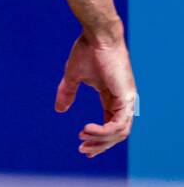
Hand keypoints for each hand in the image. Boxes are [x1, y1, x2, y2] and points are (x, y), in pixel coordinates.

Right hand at [55, 30, 134, 157]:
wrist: (97, 37)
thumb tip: (59, 110)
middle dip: (100, 145)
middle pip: (117, 134)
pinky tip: (88, 130)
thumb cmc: (87, 51)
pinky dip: (104, 131)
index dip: (98, 138)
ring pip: (120, 133)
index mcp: (113, 97)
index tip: (82, 145)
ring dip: (102, 141)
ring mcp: (127, 101)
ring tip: (83, 139)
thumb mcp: (74, 77)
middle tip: (83, 150)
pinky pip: (119, 125)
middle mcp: (123, 102)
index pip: (111, 125)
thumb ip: (68, 93)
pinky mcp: (126, 98)